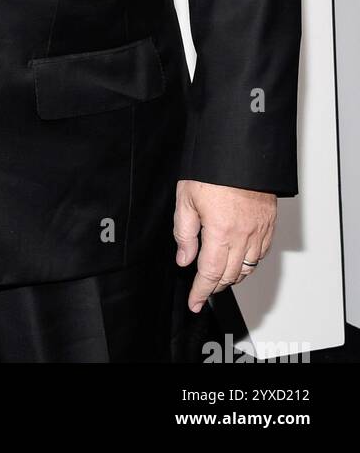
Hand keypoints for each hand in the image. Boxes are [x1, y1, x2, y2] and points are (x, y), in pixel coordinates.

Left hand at [173, 179, 275, 312]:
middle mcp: (243, 236)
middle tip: (202, 291)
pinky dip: (249, 263)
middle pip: (230, 275)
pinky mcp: (269, 224)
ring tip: (219, 279)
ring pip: (248, 268)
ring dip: (233, 277)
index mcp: (221, 232)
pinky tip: (240, 261)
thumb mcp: (186, 199)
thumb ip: (185, 232)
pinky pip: (261, 254)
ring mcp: (259, 231)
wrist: (241, 151)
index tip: (194, 302)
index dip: (201, 291)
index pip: (210, 273)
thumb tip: (184, 259)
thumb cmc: (212, 169)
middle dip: (215, 286)